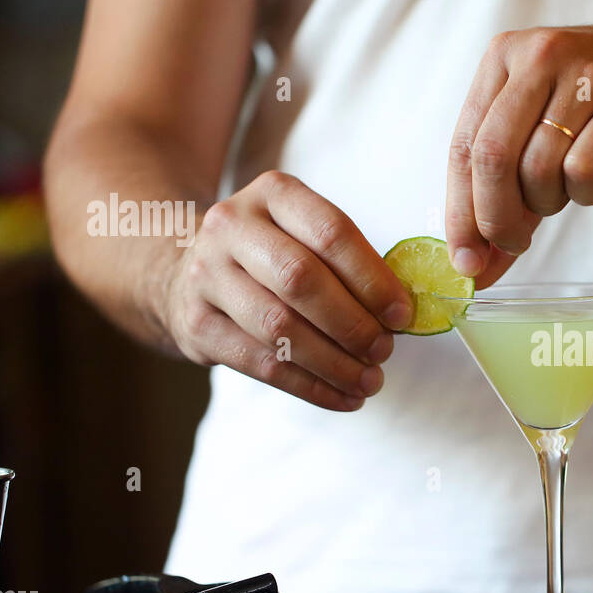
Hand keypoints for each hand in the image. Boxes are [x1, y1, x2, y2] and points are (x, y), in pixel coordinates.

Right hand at [159, 170, 413, 410]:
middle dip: (352, 323)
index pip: (331, 233)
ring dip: (333, 363)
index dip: (372, 278)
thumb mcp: (304, 233)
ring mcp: (206, 274)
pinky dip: (309, 386)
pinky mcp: (196, 324)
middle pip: (300, 279)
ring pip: (277, 326)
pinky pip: (260, 364)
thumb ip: (349, 263)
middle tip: (384, 351)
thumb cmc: (272, 254)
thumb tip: (399, 316)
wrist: (192, 269)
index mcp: (273, 194)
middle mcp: (231, 226)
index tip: (401, 315)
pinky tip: (342, 398)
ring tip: (369, 381)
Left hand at [445, 23, 592, 284]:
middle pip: (492, 160)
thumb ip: (506, 186)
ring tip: (575, 186)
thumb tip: (474, 262)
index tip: (465, 262)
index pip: (462, 146)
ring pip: (539, 171)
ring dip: (552, 202)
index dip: (459, 213)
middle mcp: (539, 54)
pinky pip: (586, 171)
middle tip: (514, 245)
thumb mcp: (547, 126)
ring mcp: (586, 73)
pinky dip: (590, 192)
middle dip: (497, 220)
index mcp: (505, 56)